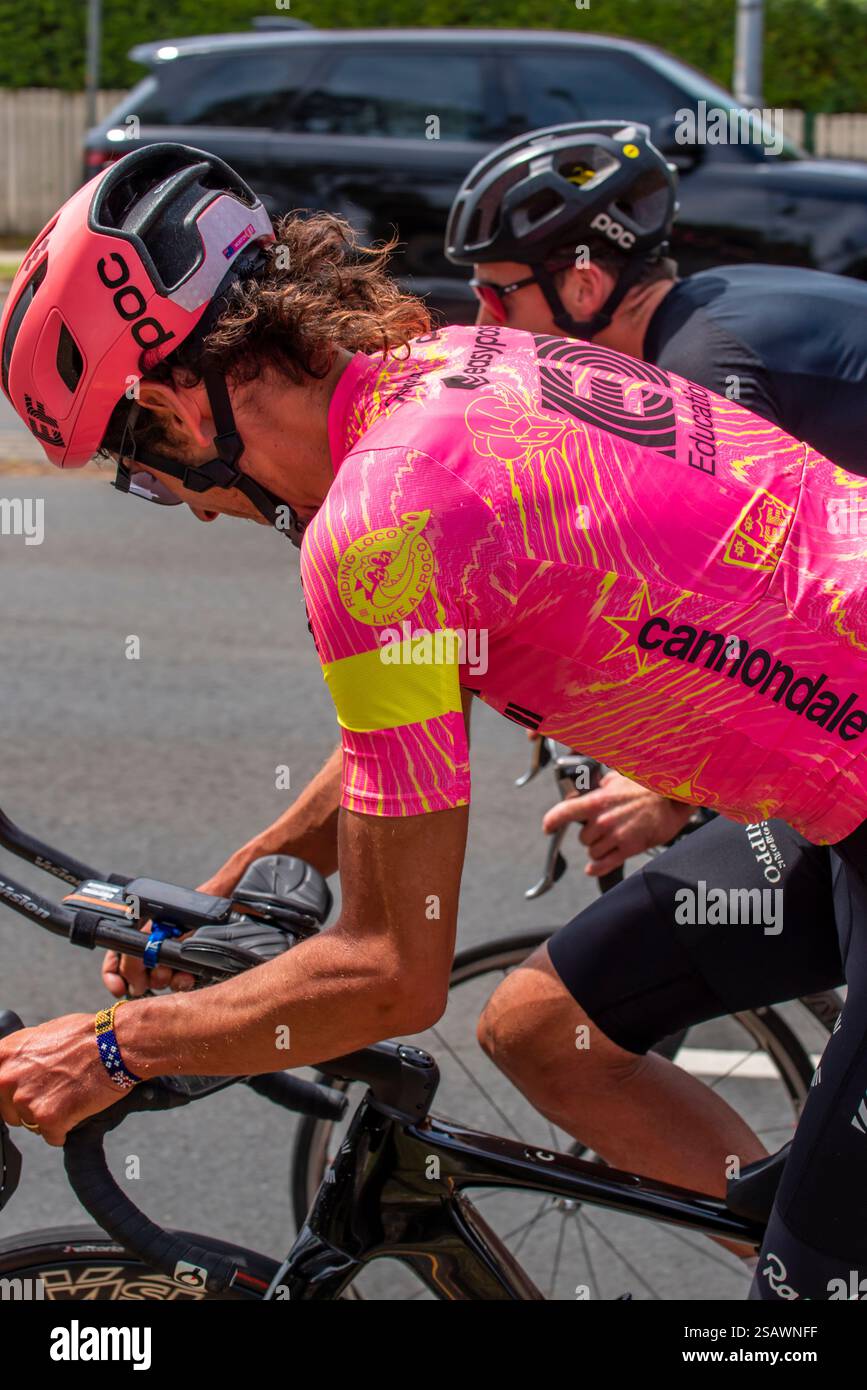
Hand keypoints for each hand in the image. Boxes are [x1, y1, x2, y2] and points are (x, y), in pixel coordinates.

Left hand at [0, 1014, 123, 1145]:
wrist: (116, 1043)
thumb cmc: (85, 1035)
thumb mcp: (41, 1033)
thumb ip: (21, 1055)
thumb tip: (14, 1068)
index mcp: (3, 1056)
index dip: (9, 1094)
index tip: (22, 1093)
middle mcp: (7, 1079)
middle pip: (9, 1111)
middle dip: (28, 1107)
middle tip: (54, 1092)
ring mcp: (26, 1100)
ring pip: (31, 1124)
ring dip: (48, 1117)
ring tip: (69, 1098)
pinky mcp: (48, 1119)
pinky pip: (52, 1137)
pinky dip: (64, 1130)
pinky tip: (78, 1110)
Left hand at [542, 772, 695, 877]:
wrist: (671, 798)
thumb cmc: (646, 787)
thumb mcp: (619, 779)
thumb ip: (602, 785)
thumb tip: (595, 787)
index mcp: (597, 801)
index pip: (565, 812)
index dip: (553, 821)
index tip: (548, 827)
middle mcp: (603, 820)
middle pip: (583, 838)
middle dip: (591, 835)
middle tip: (604, 828)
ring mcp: (615, 836)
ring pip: (593, 852)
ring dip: (598, 849)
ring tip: (612, 839)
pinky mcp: (629, 849)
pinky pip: (605, 864)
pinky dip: (597, 868)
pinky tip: (594, 868)